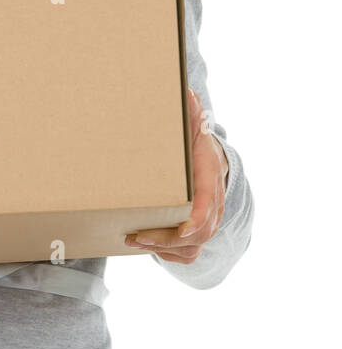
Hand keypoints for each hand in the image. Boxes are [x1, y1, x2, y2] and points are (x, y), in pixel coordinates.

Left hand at [124, 88, 228, 263]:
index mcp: (211, 177)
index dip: (195, 220)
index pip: (208, 205)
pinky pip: (189, 254)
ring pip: (194, 247)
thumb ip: (189, 111)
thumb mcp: (192, 125)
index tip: (178, 229)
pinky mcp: (200, 233)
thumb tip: (185, 93)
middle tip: (136, 235)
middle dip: (167, 239)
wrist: (212, 161)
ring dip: (164, 249)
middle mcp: (215, 204)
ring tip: (133, 240)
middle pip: (199, 233)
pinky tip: (147, 247)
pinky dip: (170, 256)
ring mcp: (210, 221)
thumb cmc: (195, 143)